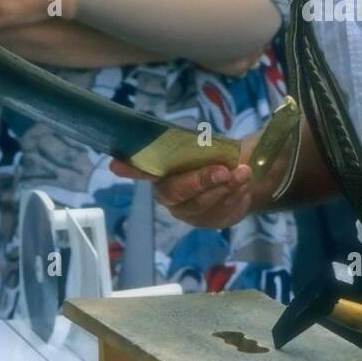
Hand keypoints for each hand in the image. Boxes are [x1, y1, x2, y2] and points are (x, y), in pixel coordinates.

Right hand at [110, 156, 255, 228]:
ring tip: (244, 172)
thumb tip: (203, 138)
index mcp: (163, 170)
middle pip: (176, 192)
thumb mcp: (211, 145)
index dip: (130, 168)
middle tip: (224, 171)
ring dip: (226, 187)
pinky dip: (236, 196)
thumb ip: (202, 145)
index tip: (116, 165)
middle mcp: (169, 194)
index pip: (142, 168)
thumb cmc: (217, 156)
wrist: (242, 175)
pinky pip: (220, 213)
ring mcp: (188, 211)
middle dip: (201, 181)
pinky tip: (245, 184)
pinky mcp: (207, 222)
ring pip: (202, 204)